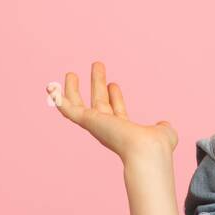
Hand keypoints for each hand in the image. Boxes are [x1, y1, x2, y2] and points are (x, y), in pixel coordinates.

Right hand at [48, 61, 177, 162]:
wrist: (147, 149)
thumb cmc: (158, 146)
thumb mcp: (165, 133)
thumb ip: (163, 128)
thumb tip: (163, 125)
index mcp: (123, 131)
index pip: (116, 111)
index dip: (115, 98)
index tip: (114, 84)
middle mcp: (107, 129)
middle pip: (99, 102)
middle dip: (98, 84)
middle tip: (97, 65)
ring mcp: (96, 125)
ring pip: (79, 104)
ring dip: (74, 89)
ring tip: (70, 72)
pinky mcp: (87, 120)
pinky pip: (67, 109)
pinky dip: (57, 98)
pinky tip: (50, 87)